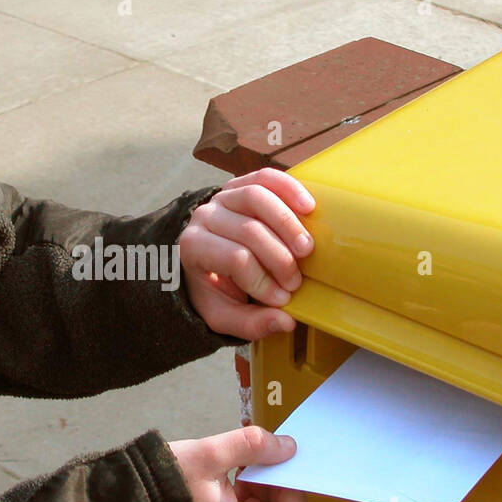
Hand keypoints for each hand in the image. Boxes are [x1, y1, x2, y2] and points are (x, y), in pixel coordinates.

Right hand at [167, 426, 307, 501]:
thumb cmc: (159, 481)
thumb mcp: (208, 454)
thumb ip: (251, 446)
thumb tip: (286, 447)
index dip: (292, 491)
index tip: (275, 466)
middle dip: (276, 489)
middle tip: (256, 463)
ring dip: (261, 492)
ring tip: (237, 468)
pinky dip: (246, 499)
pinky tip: (225, 478)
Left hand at [179, 168, 315, 340]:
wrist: (201, 260)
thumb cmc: (214, 289)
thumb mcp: (224, 315)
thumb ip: (251, 324)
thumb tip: (286, 322)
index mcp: (193, 247)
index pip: (235, 259)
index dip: (264, 281)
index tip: (282, 299)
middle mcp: (203, 216)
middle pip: (250, 231)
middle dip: (280, 259)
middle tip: (296, 281)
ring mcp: (221, 196)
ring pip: (258, 198)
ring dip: (289, 224)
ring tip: (307, 249)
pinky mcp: (240, 185)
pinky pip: (265, 178)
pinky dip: (289, 187)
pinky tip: (309, 206)